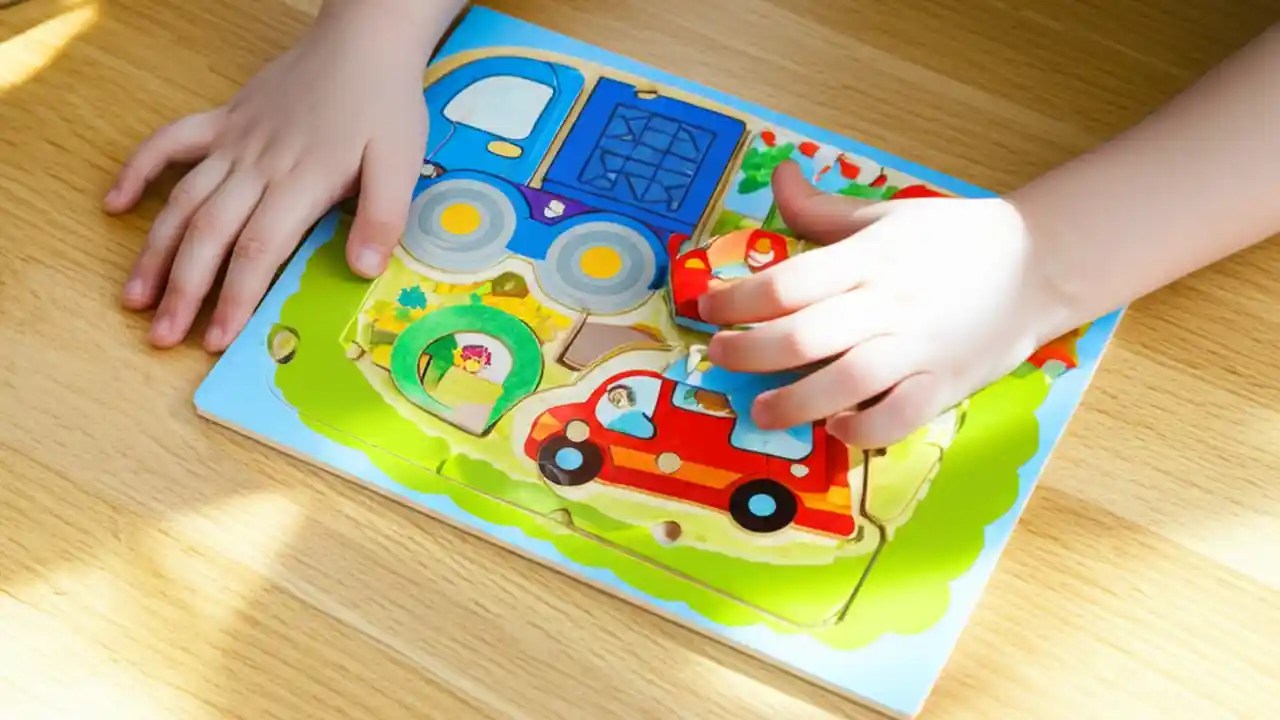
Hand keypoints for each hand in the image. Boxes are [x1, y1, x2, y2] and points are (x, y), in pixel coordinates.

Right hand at [105, 4, 432, 351]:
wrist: (363, 43)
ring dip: (155, 250)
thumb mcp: (401, 163)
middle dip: (183, 289)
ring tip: (134, 296)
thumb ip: (383, 217)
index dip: (234, 298)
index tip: (216, 339)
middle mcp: (258, 166)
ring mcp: (235, 142)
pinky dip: (138, 170)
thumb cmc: (385, 105)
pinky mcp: (224, 120)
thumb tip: (362, 269)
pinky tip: (115, 204)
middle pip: (210, 234)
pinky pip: (170, 142)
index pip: (257, 250)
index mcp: (301, 183)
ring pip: (183, 200)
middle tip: (161, 337)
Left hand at [700, 161, 1067, 447]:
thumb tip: (780, 175)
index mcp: (870, 259)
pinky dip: (863, 427)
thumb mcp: (886, 215)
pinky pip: (898, 415)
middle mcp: (887, 304)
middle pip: (804, 336)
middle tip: (720, 359)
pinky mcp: (945, 383)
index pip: (788, 281)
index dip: (739, 300)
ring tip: (761, 411)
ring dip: (795, 403)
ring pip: (845, 382)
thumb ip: (824, 209)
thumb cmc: (955, 237)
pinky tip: (836, 428)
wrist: (1040, 261)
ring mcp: (918, 348)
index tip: (708, 310)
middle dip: (750, 352)